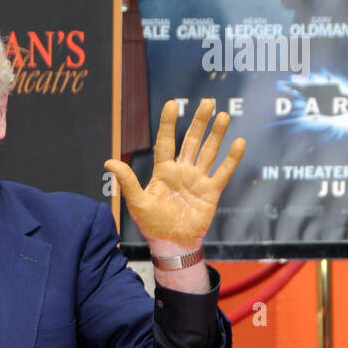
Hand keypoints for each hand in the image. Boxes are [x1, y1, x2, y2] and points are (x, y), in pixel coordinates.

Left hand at [104, 98, 245, 248]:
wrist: (172, 245)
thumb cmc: (152, 225)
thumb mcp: (137, 202)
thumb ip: (127, 181)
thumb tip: (108, 162)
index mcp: (163, 171)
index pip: (166, 142)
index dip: (169, 123)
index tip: (172, 104)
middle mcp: (182, 171)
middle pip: (191, 141)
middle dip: (199, 122)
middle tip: (207, 102)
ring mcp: (197, 180)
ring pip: (208, 152)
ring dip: (216, 134)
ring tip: (223, 115)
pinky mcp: (211, 192)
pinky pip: (223, 172)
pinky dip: (232, 158)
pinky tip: (239, 142)